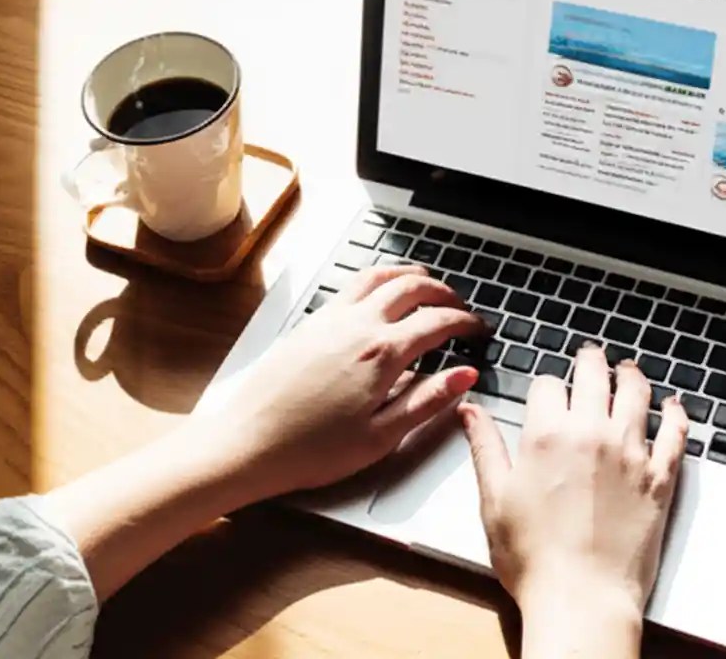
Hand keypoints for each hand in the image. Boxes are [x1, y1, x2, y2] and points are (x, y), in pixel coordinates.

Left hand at [204, 264, 485, 497]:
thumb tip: (463, 377)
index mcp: (380, 355)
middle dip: (442, 292)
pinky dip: (376, 279)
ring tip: (425, 281)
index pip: (437, 323)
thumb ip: (426, 402)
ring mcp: (329, 320)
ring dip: (408, 274)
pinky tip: (378, 293)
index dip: (465, 323)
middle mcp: (356, 326)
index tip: (477, 330)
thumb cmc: (309, 450)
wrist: (248, 444)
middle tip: (458, 305)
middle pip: (411, 288)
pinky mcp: (308, 324)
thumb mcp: (381, 438)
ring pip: (378, 276)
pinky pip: (350, 285)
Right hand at [461, 345, 688, 657]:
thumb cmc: (534, 559)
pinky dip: (675, 413)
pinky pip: (674, 432)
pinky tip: (672, 405)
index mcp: (546, 435)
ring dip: (632, 375)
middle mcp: (592, 433)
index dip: (545, 386)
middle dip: (591, 361)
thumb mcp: (494, 499)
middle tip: (591, 356)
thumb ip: (485, 448)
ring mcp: (631, 453)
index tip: (547, 391)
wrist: (581, 597)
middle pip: (595, 375)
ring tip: (629, 369)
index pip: (547, 385)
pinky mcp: (660, 477)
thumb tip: (470, 412)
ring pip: (637, 393)